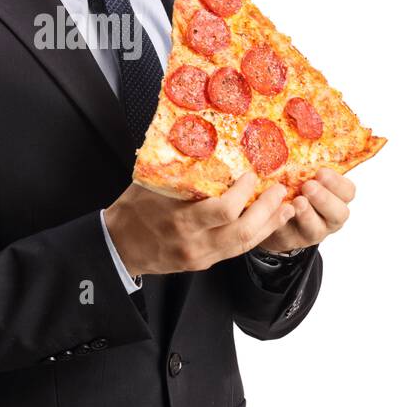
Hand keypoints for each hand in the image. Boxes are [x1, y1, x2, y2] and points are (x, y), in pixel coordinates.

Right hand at [105, 171, 295, 275]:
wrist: (118, 246)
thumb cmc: (133, 210)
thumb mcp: (153, 185)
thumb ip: (182, 172)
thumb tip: (206, 143)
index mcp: (180, 221)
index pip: (223, 210)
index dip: (243, 193)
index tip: (251, 175)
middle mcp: (195, 243)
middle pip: (243, 231)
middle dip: (267, 210)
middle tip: (280, 190)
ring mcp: (201, 257)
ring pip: (245, 245)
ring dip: (269, 225)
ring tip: (287, 208)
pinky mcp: (205, 263)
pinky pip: (236, 251)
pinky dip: (256, 236)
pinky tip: (269, 223)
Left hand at [255, 167, 354, 254]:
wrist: (272, 215)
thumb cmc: (292, 188)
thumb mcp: (302, 174)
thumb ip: (305, 163)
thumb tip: (300, 129)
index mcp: (335, 197)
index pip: (347, 191)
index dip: (337, 183)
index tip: (321, 172)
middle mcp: (329, 216)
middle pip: (340, 212)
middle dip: (325, 199)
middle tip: (308, 186)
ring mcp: (313, 231)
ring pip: (318, 228)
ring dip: (307, 214)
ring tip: (296, 202)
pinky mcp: (293, 240)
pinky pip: (292, 235)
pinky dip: (285, 222)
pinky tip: (279, 212)